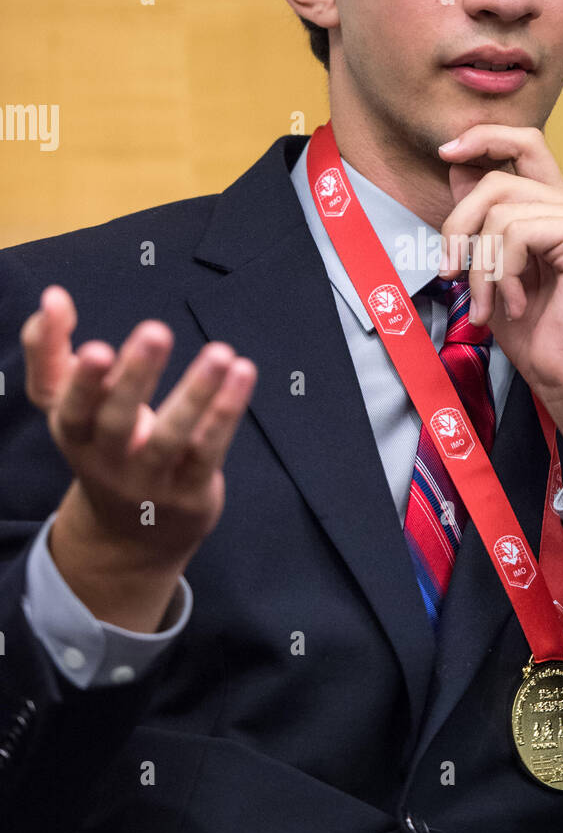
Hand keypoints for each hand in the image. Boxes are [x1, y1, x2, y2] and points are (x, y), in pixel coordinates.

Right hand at [20, 285, 256, 573]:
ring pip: (172, 438)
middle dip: (137, 376)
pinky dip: (226, 412)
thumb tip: (53, 296)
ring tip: (221, 353)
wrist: (131, 535)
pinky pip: (208, 450)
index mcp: (75, 434)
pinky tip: (242, 374)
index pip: (70, 409)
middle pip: (118, 421)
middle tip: (156, 331)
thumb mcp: (68, 407)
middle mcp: (109, 461)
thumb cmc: (103, 447)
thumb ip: (51, 351)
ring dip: (196, 393)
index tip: (94, 347)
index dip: (80, 381)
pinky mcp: (191, 490)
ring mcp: (152, 480)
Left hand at [437, 125, 562, 488]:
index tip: (445, 152)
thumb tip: (456, 167)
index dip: (484, 136)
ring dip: (479, 265)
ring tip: (487, 304)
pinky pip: (518, 231)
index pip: (525, 142)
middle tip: (447, 270)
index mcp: (555, 207)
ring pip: (501, 209)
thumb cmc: (533, 330)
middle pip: (496, 178)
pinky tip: (514, 303)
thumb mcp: (490, 266)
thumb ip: (480, 219)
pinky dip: (502, 272)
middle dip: (457, 224)